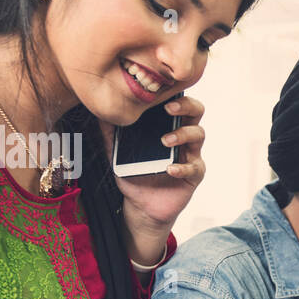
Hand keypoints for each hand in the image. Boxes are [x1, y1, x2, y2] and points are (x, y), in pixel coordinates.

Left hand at [113, 94, 207, 256]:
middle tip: (169, 109)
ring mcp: (190, 155)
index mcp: (167, 125)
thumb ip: (110, 133)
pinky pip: (194, 168)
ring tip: (165, 140)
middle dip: (185, 106)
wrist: (140, 205)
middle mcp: (183, 137)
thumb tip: (99, 112)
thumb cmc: (133, 175)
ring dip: (183, 133)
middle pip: (196, 112)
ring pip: (198, 135)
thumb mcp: (117, 152)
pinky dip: (182, 167)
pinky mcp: (193, 175)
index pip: (176, 102)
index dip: (173, 94)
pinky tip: (169, 169)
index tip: (159, 93)